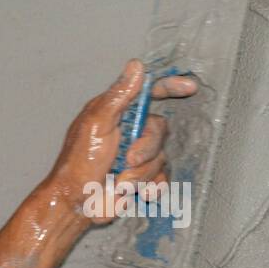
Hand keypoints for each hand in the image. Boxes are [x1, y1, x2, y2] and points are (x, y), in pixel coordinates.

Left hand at [41, 59, 197, 225]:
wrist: (78, 202)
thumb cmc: (80, 161)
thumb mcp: (97, 122)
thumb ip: (118, 96)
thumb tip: (136, 65)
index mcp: (119, 112)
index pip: (150, 92)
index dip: (170, 87)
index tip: (189, 87)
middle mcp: (131, 131)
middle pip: (160, 129)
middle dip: (146, 148)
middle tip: (128, 159)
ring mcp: (138, 155)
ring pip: (161, 157)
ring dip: (141, 173)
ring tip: (119, 180)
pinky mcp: (143, 178)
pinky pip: (163, 178)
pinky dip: (152, 187)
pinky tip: (139, 193)